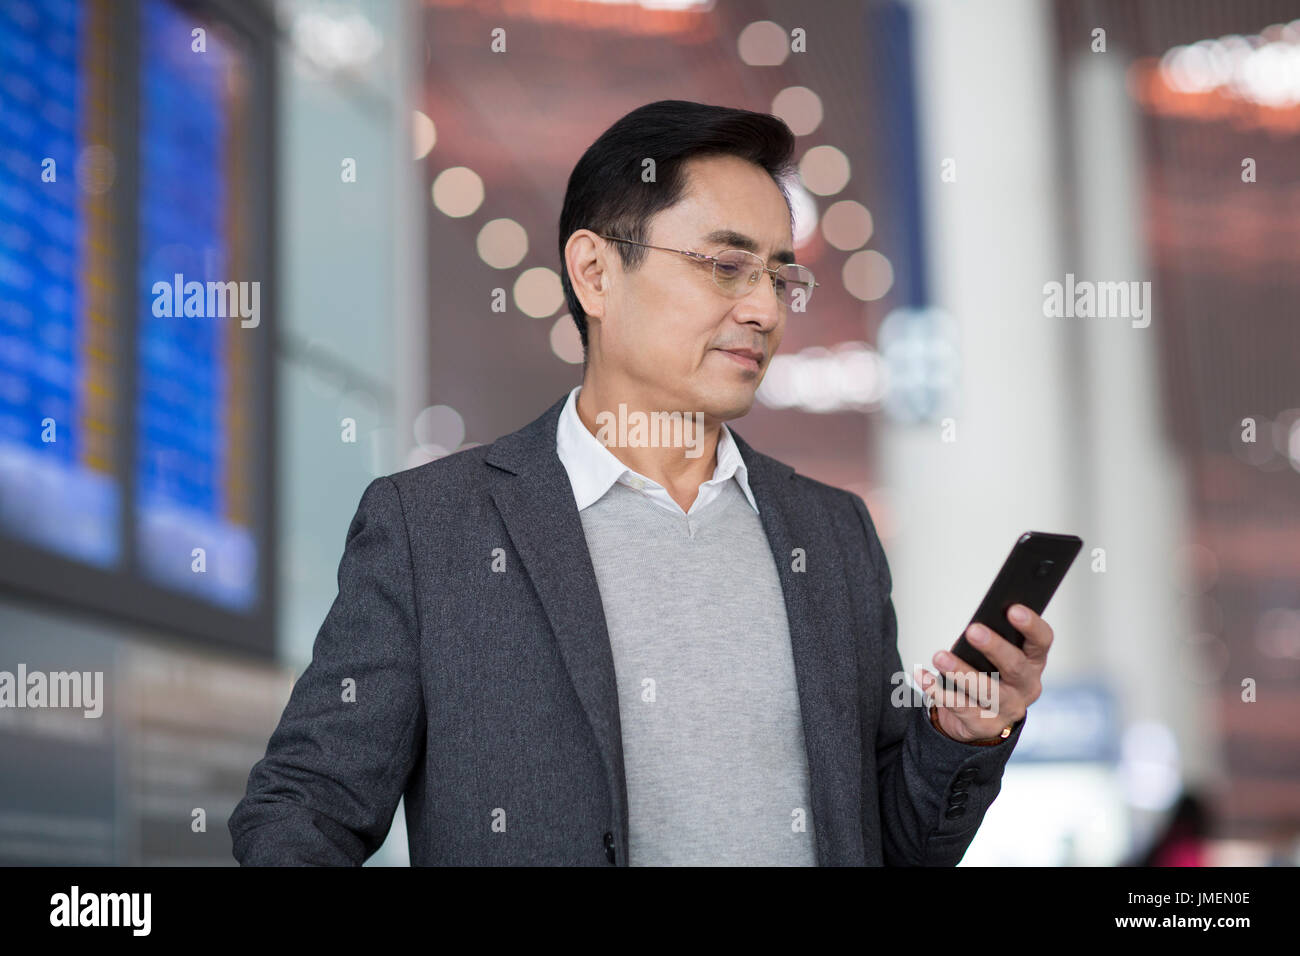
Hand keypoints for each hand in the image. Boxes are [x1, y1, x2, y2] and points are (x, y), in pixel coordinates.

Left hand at [914, 604, 1051, 742]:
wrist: (978, 720)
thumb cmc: (986, 674)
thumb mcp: (994, 656)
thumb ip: (990, 641)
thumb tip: (973, 629)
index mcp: (1033, 662)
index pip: (1041, 641)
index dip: (1031, 625)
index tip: (1013, 609)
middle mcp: (1027, 687)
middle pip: (1015, 666)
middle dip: (995, 647)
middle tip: (973, 630)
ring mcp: (1008, 709)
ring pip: (986, 691)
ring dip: (961, 671)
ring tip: (939, 656)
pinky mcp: (985, 726)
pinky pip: (960, 707)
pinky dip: (938, 691)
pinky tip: (923, 677)